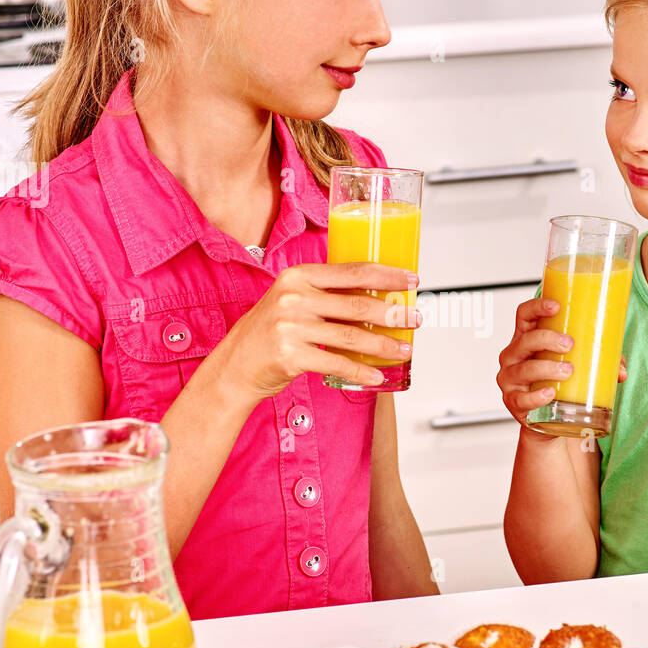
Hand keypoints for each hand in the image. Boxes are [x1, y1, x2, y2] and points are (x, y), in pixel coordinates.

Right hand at [218, 262, 420, 400]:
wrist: (233, 367)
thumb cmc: (268, 334)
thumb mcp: (291, 301)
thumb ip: (324, 295)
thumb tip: (374, 298)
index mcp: (297, 276)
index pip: (351, 271)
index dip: (386, 275)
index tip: (411, 280)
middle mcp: (293, 297)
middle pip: (356, 304)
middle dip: (392, 313)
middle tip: (414, 318)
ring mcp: (290, 327)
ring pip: (350, 336)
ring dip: (383, 345)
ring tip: (403, 348)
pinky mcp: (290, 356)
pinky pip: (336, 363)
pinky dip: (361, 371)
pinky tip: (378, 376)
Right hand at [496, 297, 626, 436]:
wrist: (544, 421)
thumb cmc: (556, 383)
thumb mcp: (573, 365)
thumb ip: (600, 363)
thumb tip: (622, 371)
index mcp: (527, 339)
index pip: (524, 315)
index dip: (537, 307)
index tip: (557, 307)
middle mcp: (514, 356)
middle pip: (525, 340)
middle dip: (547, 339)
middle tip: (569, 344)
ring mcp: (510, 379)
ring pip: (525, 369)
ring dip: (547, 367)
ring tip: (567, 371)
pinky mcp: (514, 402)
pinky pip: (522, 399)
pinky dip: (537, 396)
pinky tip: (550, 393)